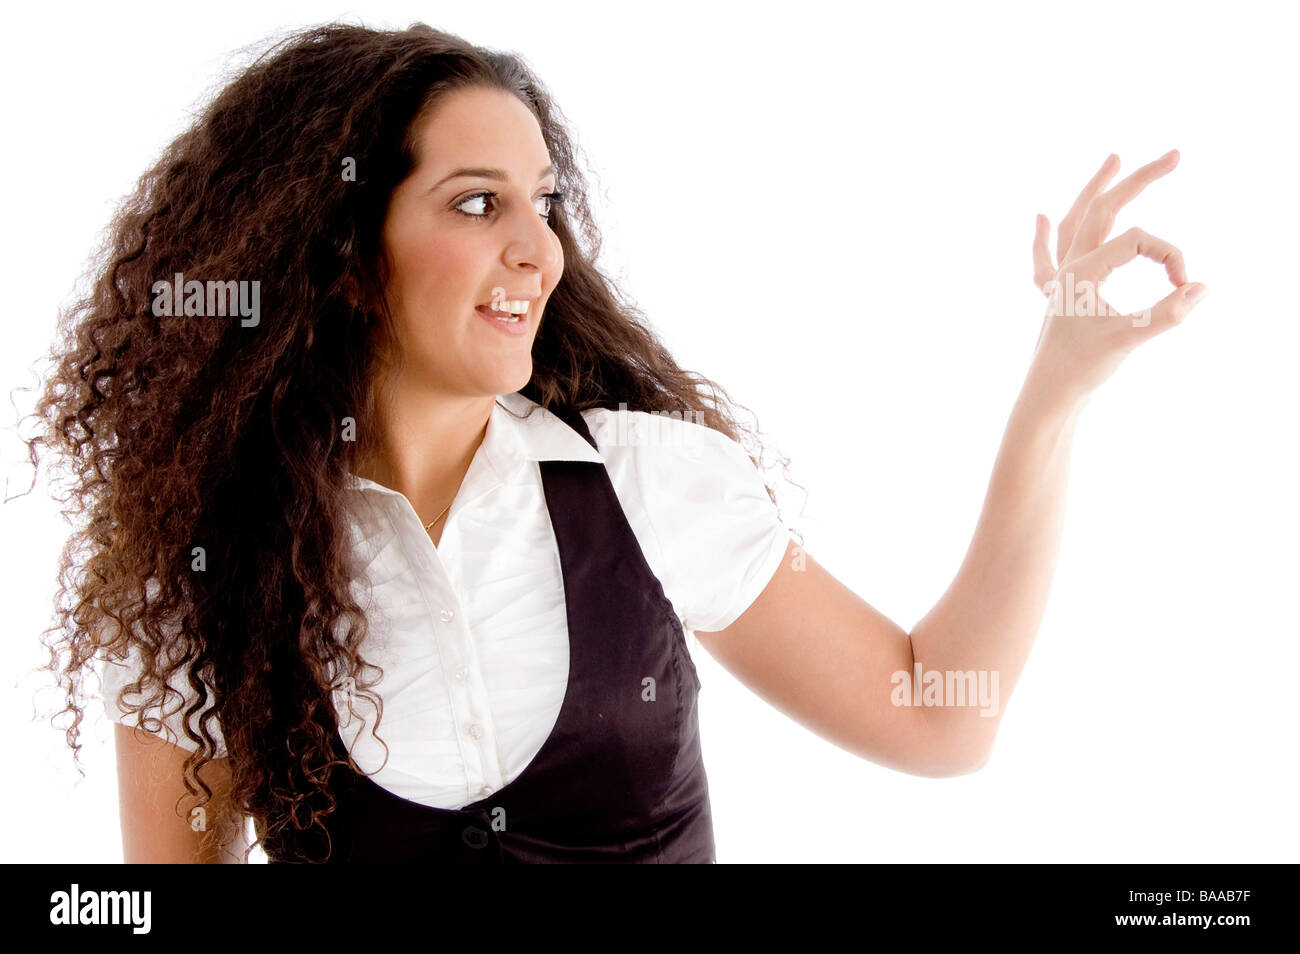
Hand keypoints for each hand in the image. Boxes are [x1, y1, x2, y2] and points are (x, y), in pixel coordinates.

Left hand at [1028, 150, 1207, 405]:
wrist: (1048, 396)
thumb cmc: (1082, 368)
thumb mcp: (1129, 339)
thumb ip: (1167, 313)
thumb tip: (1202, 288)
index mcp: (1081, 270)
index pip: (1137, 240)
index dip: (1169, 257)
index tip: (1186, 287)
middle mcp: (1068, 267)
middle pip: (1103, 209)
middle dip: (1138, 180)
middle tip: (1175, 156)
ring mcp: (1059, 280)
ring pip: (1075, 223)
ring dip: (1094, 190)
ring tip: (1113, 159)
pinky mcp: (1057, 298)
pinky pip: (1046, 259)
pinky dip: (1042, 238)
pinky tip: (1039, 218)